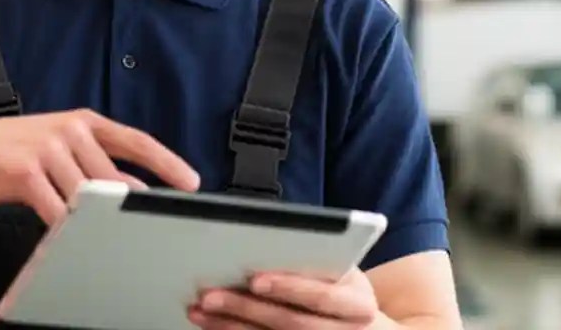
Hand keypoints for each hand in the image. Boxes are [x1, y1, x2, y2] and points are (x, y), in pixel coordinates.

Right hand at [0, 108, 200, 224]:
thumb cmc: (18, 154)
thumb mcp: (61, 147)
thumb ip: (96, 163)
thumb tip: (139, 189)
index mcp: (84, 121)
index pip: (137, 140)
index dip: (168, 162)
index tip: (192, 182)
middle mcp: (70, 130)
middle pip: (113, 179)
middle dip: (126, 207)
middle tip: (141, 229)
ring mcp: (48, 149)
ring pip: (87, 197)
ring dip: (93, 221)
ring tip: (97, 237)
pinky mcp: (27, 171)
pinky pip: (57, 209)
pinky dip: (65, 227)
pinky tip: (67, 236)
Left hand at [188, 268, 378, 329]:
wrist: (359, 323)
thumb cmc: (341, 284)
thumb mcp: (341, 268)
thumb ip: (312, 258)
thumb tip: (260, 239)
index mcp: (357, 302)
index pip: (321, 297)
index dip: (289, 288)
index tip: (256, 280)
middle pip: (291, 323)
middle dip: (247, 309)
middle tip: (210, 296)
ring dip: (231, 326)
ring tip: (200, 310)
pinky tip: (212, 325)